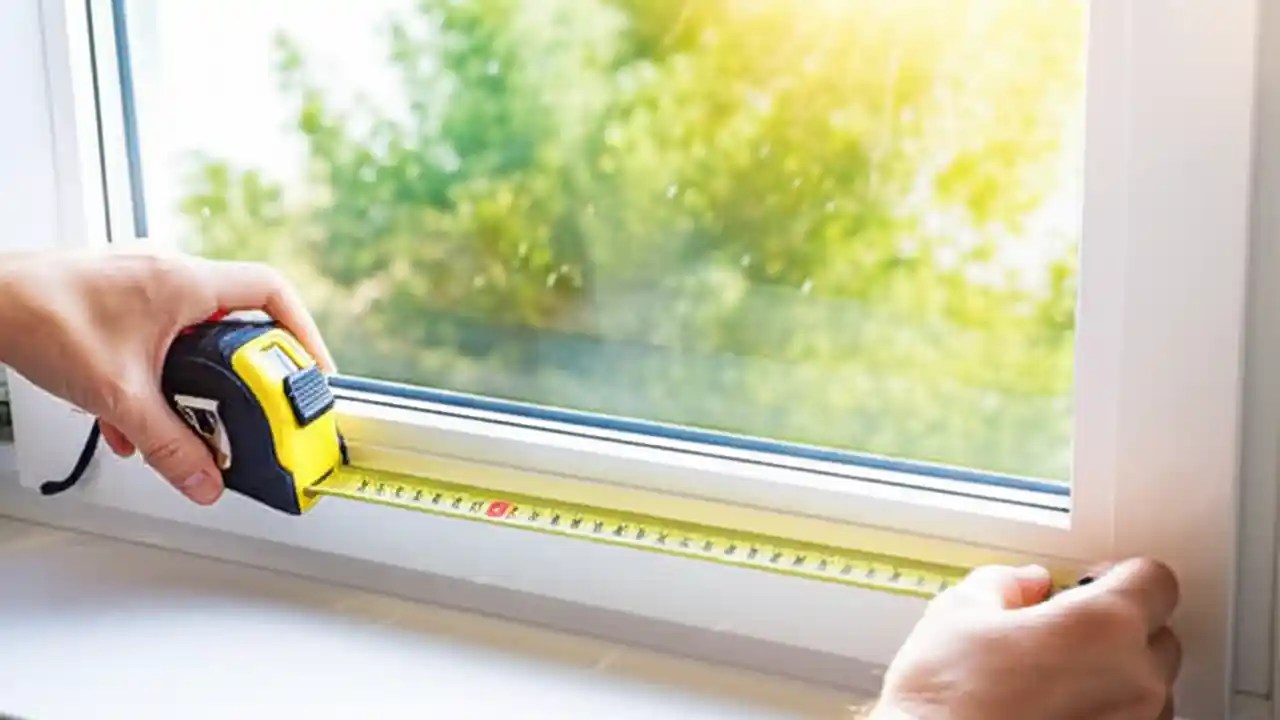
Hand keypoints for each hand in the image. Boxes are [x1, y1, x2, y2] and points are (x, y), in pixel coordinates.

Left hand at [0, 249, 334, 504]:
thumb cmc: (40, 317)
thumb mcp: (119, 397)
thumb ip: (170, 444)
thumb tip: (205, 479)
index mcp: (186, 283)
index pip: (273, 291)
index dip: (304, 331)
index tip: (311, 371)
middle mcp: (170, 275)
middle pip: (240, 318)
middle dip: (246, 369)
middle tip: (255, 405)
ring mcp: (143, 285)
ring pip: (196, 333)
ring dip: (198, 378)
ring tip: (189, 417)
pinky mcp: (118, 301)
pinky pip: (160, 337)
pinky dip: (158, 377)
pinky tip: (131, 418)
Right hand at [872, 558, 1180, 719]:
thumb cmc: (945, 706)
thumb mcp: (957, 616)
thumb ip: (1002, 585)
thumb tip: (1021, 586)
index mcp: (1104, 627)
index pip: (1154, 581)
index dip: (1119, 577)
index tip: (1091, 584)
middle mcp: (1136, 682)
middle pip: (1158, 638)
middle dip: (1117, 631)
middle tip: (1061, 635)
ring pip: (1148, 691)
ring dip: (1114, 680)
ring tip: (1053, 685)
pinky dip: (1103, 716)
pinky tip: (1053, 715)